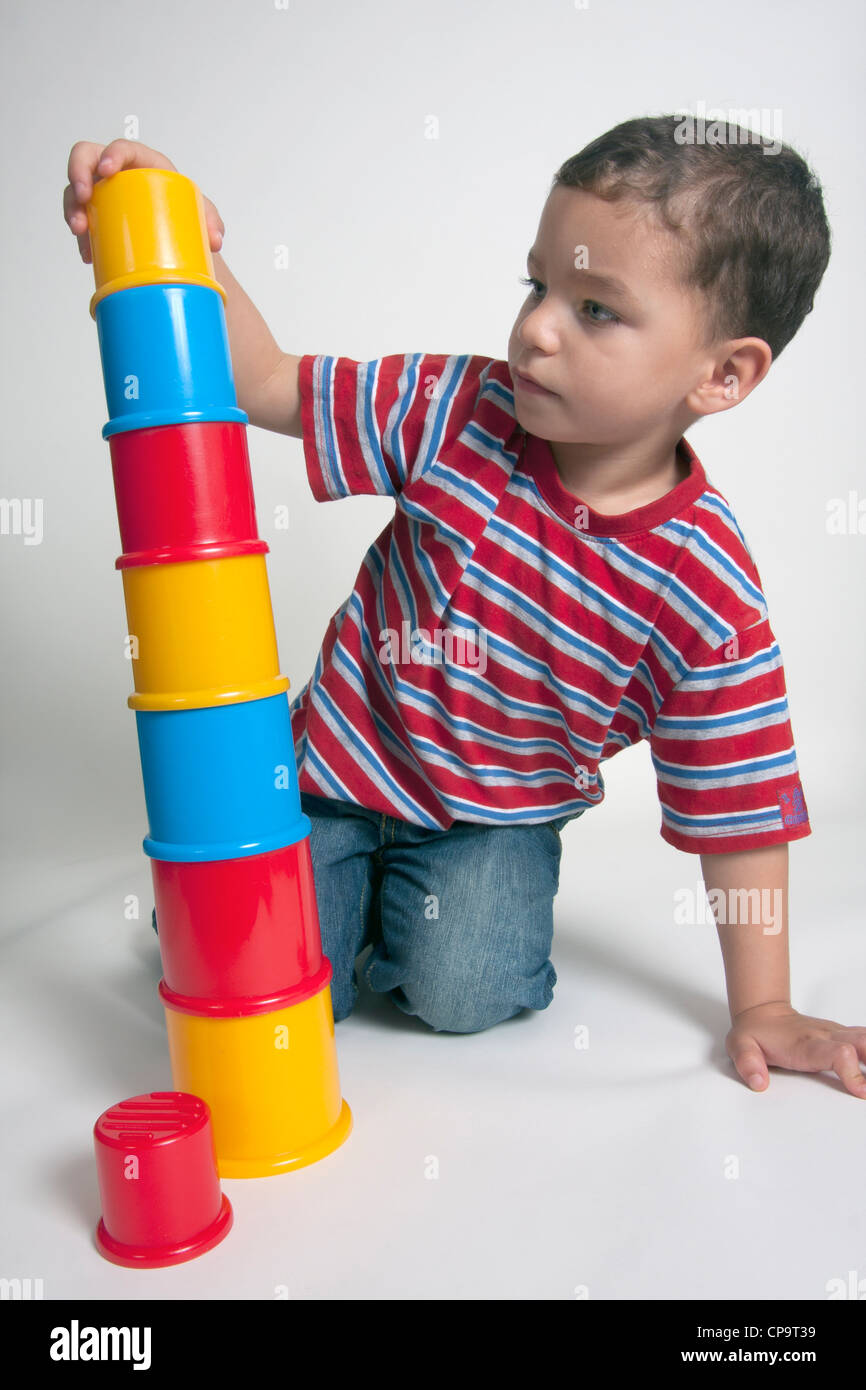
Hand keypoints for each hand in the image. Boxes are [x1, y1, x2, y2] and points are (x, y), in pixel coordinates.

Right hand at [63, 138, 224, 263]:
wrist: (179, 234)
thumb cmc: (186, 212)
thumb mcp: (202, 213)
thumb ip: (212, 221)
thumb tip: (215, 240)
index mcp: (143, 162)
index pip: (122, 148)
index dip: (110, 154)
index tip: (106, 171)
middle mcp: (118, 172)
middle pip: (86, 159)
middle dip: (78, 175)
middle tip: (83, 199)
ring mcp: (104, 192)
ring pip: (77, 190)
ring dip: (72, 208)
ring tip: (80, 231)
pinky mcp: (97, 214)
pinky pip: (80, 217)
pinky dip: (82, 236)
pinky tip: (87, 252)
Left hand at [726, 1001, 865, 1096]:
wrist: (762, 1013)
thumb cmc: (755, 1033)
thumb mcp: (740, 1046)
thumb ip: (748, 1064)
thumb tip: (758, 1082)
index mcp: (806, 1043)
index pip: (838, 1053)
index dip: (853, 1072)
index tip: (862, 1091)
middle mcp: (826, 1035)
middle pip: (863, 1043)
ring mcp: (836, 1033)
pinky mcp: (842, 1035)